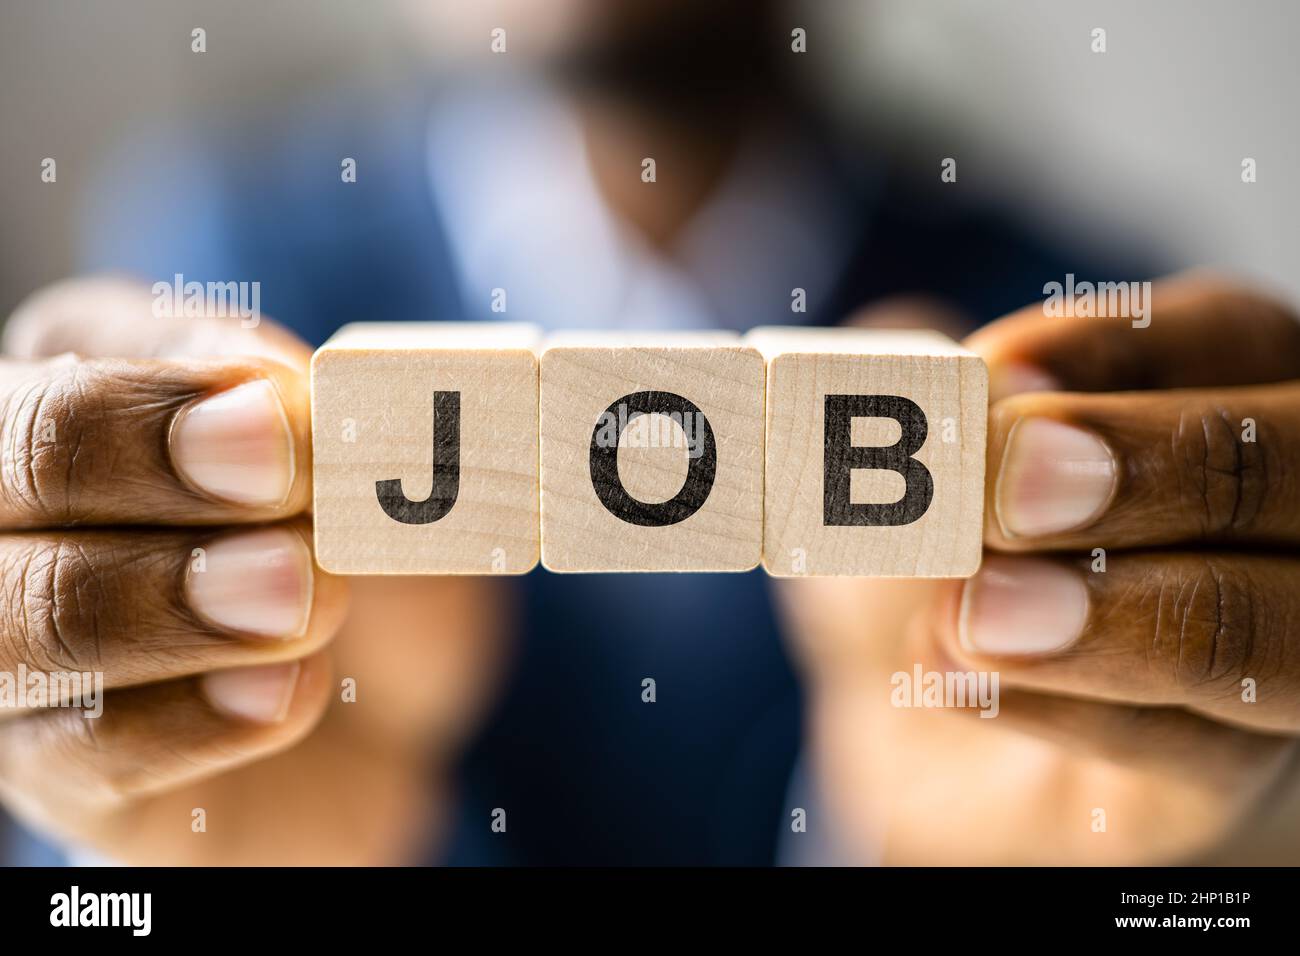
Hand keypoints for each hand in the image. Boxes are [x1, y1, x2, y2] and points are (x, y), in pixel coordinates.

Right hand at [0, 278, 508, 863]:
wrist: (375, 693)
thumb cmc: (345, 533)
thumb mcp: (343, 448)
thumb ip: (297, 408)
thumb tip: (268, 396)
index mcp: (59, 397)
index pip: (47, 396)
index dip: (145, 410)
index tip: (276, 432)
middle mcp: (10, 517)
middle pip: (9, 486)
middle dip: (152, 486)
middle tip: (290, 518)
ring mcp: (18, 651)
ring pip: (28, 629)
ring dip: (175, 608)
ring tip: (308, 600)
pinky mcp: (59, 768)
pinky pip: (88, 753)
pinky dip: (197, 719)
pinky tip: (288, 689)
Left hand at [779, 274, 1299, 863]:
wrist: (930, 747)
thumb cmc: (936, 572)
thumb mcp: (906, 471)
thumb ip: (916, 402)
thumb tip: (905, 355)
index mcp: (1221, 400)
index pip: (1225, 339)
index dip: (1112, 351)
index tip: (993, 372)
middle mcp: (1279, 523)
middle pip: (1290, 475)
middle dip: (1156, 468)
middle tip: (1007, 494)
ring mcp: (1272, 656)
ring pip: (1278, 633)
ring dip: (1121, 616)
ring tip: (970, 613)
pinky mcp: (1222, 779)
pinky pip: (1196, 755)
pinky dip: (1064, 711)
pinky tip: (952, 679)